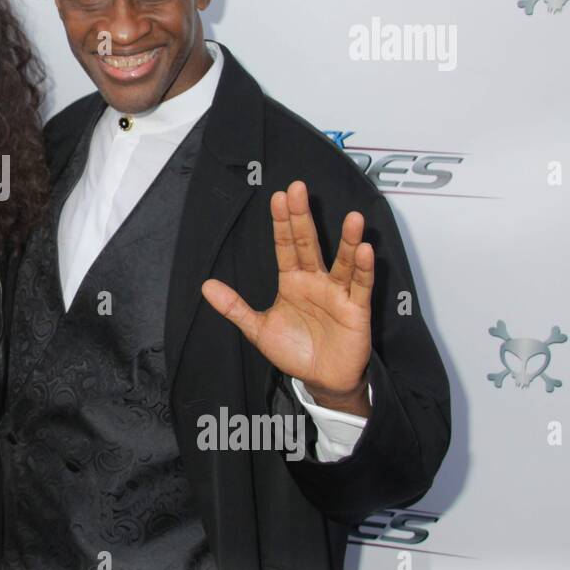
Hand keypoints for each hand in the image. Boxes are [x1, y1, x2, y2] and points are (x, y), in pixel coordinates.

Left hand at [202, 180, 372, 412]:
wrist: (320, 380)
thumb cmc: (294, 351)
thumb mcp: (258, 329)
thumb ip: (234, 307)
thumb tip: (205, 286)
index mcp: (292, 281)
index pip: (285, 245)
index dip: (281, 222)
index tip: (278, 197)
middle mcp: (315, 281)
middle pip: (309, 244)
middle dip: (303, 217)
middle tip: (298, 189)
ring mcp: (337, 293)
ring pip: (343, 261)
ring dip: (348, 240)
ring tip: (352, 217)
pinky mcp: (356, 310)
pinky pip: (360, 286)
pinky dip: (363, 269)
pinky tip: (364, 250)